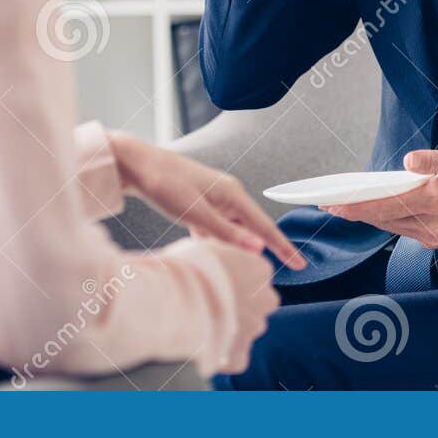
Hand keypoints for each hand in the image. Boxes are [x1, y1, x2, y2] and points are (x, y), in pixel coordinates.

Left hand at [109, 132, 306, 269]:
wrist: (135, 163)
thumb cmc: (164, 185)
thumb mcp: (195, 214)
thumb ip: (226, 232)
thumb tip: (258, 248)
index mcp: (232, 195)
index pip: (264, 227)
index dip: (283, 247)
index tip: (301, 264)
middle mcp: (227, 194)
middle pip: (251, 228)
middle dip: (262, 249)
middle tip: (275, 273)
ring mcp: (212, 197)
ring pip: (232, 227)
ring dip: (237, 246)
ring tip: (246, 269)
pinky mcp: (197, 201)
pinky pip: (215, 225)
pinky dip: (216, 239)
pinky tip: (213, 250)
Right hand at [185, 238, 278, 374]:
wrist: (175, 301)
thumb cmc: (187, 267)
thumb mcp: (208, 245)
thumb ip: (225, 252)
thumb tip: (223, 252)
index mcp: (260, 269)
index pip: (257, 273)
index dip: (235, 277)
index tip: (215, 279)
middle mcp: (265, 300)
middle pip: (258, 303)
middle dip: (240, 305)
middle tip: (210, 303)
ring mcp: (254, 329)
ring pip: (247, 330)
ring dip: (230, 329)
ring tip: (201, 324)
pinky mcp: (240, 355)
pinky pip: (235, 357)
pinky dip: (222, 355)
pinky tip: (202, 345)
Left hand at [321, 144, 437, 248]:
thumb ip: (434, 159)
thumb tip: (408, 161)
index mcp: (436, 200)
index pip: (386, 205)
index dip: (356, 207)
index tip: (333, 205)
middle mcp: (432, 224)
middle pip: (383, 219)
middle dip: (355, 212)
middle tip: (328, 203)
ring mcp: (434, 236)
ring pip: (391, 226)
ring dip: (368, 217)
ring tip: (344, 206)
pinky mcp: (436, 240)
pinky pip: (403, 230)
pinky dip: (386, 220)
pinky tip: (373, 210)